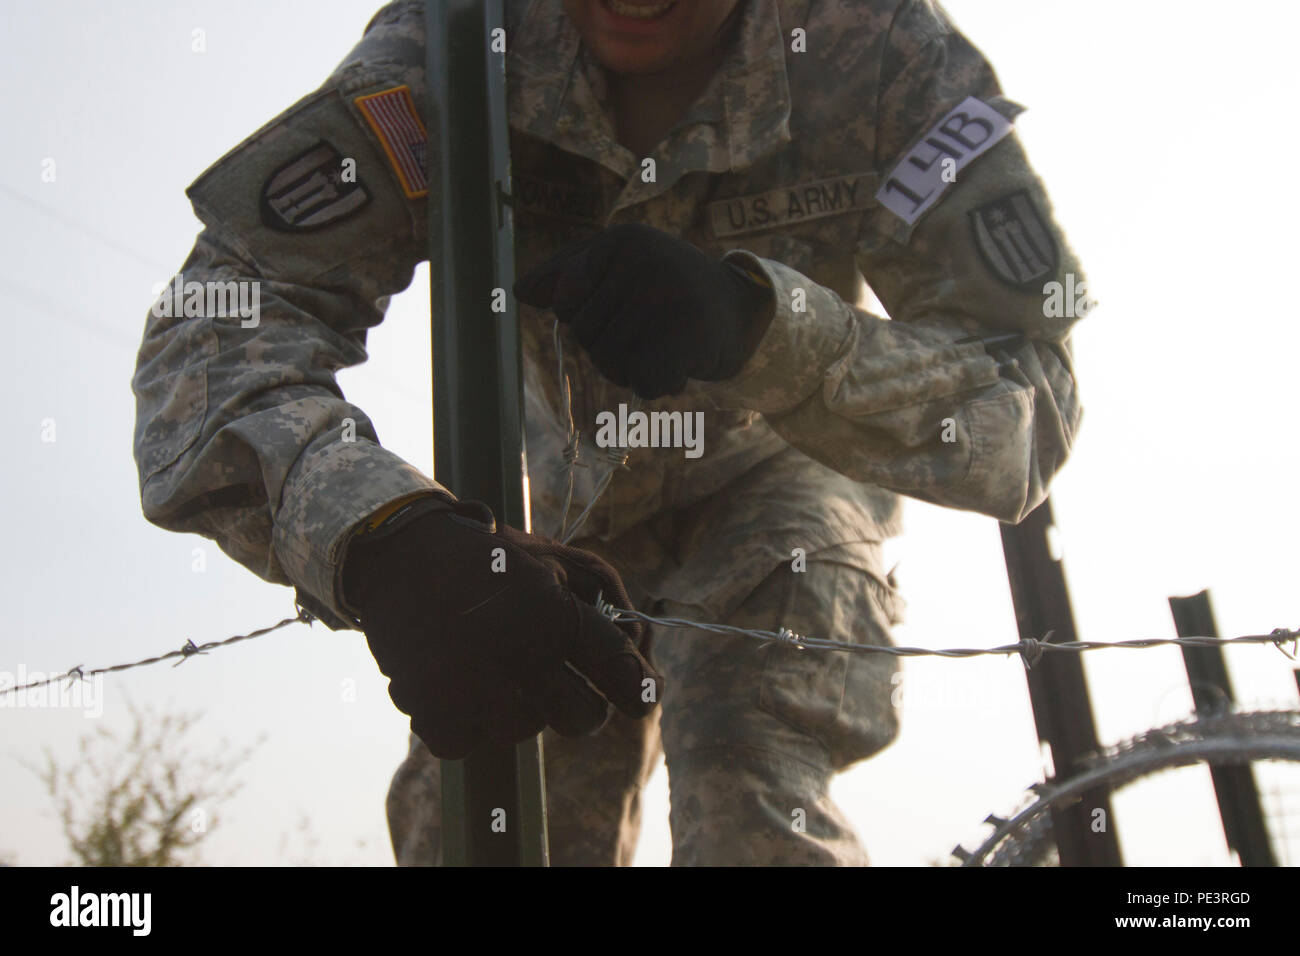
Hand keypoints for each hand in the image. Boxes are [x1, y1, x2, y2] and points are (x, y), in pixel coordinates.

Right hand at [342, 495, 660, 758]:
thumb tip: (639, 653)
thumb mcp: (559, 560)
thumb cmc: (494, 560)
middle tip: (565, 686)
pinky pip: (471, 743)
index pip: (620, 670)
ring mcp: (474, 692)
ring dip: (519, 707)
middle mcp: (517, 658)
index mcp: (553, 616)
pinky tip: (461, 682)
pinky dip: (469, 719)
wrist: (403, 556)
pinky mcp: (433, 713)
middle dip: (585, 706)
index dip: (640, 689)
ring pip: (525, 731)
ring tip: (494, 665)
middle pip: (583, 720)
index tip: (643, 697)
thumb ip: (608, 602)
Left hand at [514, 223, 774, 398]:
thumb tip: (520, 292)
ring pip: (610, 362)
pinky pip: (642, 382)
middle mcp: (644, 261)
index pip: (564, 300)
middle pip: (585, 334)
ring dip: (631, 369)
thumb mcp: (618, 268)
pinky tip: (677, 366)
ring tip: (661, 345)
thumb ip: (568, 273)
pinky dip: (656, 385)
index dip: (584, 315)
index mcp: (621, 240)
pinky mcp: (688, 335)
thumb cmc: (666, 290)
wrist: (740, 311)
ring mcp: (668, 296)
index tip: (619, 304)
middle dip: (609, 345)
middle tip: (648, 329)